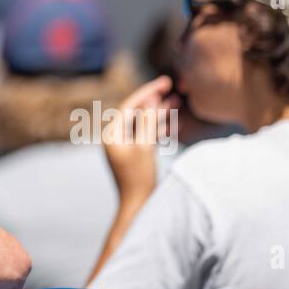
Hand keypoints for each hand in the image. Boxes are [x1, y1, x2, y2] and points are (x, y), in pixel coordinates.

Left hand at [101, 75, 173, 198]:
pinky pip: (146, 135)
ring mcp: (124, 146)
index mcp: (111, 134)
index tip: (164, 82)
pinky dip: (158, 128)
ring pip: (144, 123)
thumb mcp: (144, 147)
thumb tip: (151, 101)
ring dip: (159, 113)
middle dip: (154, 100)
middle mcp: (115, 138)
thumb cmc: (139, 178)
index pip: (130, 106)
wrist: (137, 206)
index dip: (148, 92)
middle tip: (171, 87)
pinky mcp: (134, 154)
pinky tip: (173, 123)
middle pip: (137, 112)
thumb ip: (148, 123)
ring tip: (177, 101)